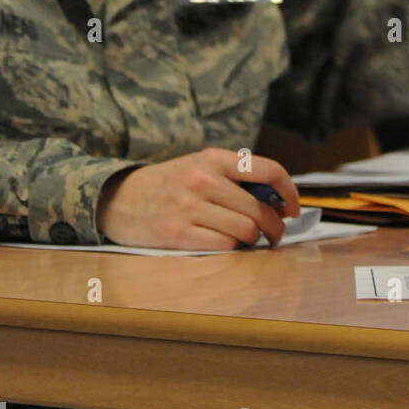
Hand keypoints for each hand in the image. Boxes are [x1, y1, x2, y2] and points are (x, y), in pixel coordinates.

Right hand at [95, 148, 300, 249]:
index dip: (289, 191)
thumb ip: (233, 179)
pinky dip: (231, 250)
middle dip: (274, 227)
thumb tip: (276, 201)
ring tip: (249, 242)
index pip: (268, 170)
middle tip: (274, 235)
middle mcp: (202, 179)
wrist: (116, 198)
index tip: (293, 208)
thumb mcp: (198, 167)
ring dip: (254, 242)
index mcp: (213, 158)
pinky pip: (223, 247)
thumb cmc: (166, 185)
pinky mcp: (177, 234)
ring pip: (245, 231)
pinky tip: (225, 245)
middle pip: (259, 210)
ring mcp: (189, 207)